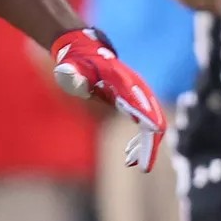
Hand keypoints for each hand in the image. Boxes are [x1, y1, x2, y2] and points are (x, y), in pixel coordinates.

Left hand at [53, 26, 167, 170]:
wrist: (85, 53)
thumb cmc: (76, 64)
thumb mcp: (71, 69)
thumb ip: (71, 74)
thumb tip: (66, 74)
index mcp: (125, 85)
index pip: (144, 110)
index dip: (149, 130)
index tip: (151, 147)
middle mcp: (137, 91)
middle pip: (155, 121)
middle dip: (151, 145)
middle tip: (143, 167)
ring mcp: (138, 97)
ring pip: (152, 126)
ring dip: (145, 146)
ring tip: (131, 162)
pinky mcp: (134, 103)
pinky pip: (145, 126)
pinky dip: (140, 142)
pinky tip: (129, 156)